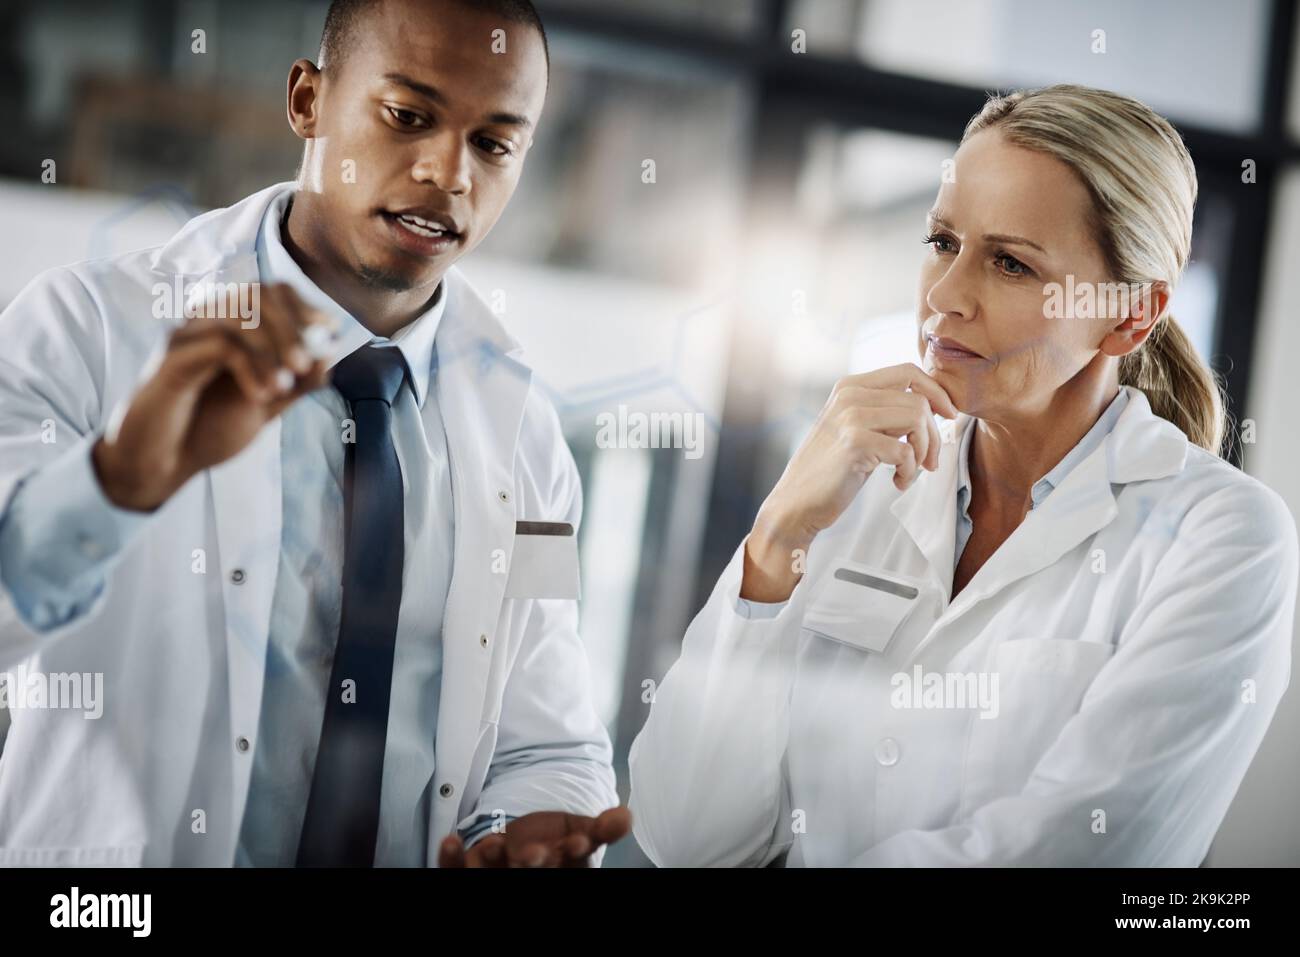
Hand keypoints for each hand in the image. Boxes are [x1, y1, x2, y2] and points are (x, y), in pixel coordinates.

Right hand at [92, 283, 335, 510]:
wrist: (161, 465)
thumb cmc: (208, 429)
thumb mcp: (266, 404)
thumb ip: (298, 381)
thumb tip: (330, 351)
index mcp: (231, 326)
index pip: (272, 291)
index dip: (305, 306)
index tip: (329, 331)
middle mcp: (207, 321)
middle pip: (257, 294)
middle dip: (292, 327)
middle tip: (306, 366)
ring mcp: (187, 336)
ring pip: (239, 315)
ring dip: (273, 349)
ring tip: (286, 387)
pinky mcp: (173, 359)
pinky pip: (220, 346)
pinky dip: (250, 368)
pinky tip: (262, 396)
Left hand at [436, 806, 631, 867]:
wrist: (525, 848)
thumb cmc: (556, 846)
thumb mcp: (582, 832)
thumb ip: (603, 827)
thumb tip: (626, 816)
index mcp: (563, 870)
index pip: (571, 865)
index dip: (573, 853)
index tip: (579, 840)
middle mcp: (532, 878)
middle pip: (530, 874)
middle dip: (532, 865)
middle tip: (531, 854)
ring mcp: (498, 876)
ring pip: (493, 873)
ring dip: (494, 859)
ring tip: (493, 842)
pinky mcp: (468, 871)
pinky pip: (454, 873)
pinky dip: (450, 860)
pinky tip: (450, 841)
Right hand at [741, 363, 957, 602]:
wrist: (796, 503)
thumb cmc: (830, 471)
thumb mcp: (854, 429)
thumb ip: (883, 411)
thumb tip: (933, 405)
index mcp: (849, 386)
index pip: (908, 371)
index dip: (936, 391)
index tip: (949, 415)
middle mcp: (850, 395)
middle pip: (919, 399)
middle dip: (934, 434)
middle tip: (929, 461)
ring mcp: (851, 417)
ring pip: (918, 419)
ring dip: (923, 451)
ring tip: (909, 472)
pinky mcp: (855, 443)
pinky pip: (906, 450)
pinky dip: (909, 471)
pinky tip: (896, 483)